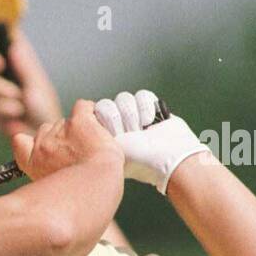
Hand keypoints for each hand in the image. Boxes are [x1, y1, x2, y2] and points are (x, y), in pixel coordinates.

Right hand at [0, 27, 62, 138]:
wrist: (41, 136)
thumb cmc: (45, 110)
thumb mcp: (37, 86)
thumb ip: (25, 66)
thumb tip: (15, 44)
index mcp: (21, 69)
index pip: (8, 48)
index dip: (2, 38)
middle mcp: (8, 80)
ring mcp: (0, 97)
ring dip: (7, 97)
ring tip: (21, 108)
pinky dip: (7, 114)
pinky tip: (18, 120)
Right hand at [13, 99, 122, 181]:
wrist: (100, 183)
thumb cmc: (82, 194)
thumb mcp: (52, 191)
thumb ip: (46, 177)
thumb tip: (50, 177)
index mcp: (33, 163)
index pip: (20, 141)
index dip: (32, 142)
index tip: (43, 147)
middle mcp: (43, 146)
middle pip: (47, 129)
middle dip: (61, 137)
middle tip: (79, 153)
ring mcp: (60, 131)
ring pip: (67, 121)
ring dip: (78, 129)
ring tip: (93, 146)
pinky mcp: (79, 121)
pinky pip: (83, 107)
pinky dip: (91, 111)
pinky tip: (98, 123)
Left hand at [94, 90, 210, 193]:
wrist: (170, 158)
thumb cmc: (138, 159)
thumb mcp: (109, 149)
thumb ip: (92, 133)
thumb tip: (85, 110)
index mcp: (102, 136)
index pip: (94, 112)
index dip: (108, 120)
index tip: (117, 134)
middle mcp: (116, 125)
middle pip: (108, 103)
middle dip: (122, 118)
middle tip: (131, 134)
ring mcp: (133, 116)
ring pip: (124, 98)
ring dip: (135, 114)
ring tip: (142, 130)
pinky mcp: (150, 108)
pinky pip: (142, 95)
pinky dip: (148, 108)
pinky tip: (152, 122)